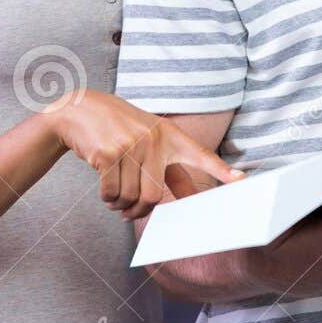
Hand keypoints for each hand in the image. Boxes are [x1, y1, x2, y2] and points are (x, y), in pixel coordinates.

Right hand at [46, 91, 242, 219]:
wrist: (80, 110)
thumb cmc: (118, 128)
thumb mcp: (147, 138)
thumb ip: (168, 167)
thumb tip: (190, 198)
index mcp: (169, 135)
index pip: (200, 155)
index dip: (221, 170)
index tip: (241, 181)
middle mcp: (154, 138)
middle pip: (155, 196)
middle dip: (139, 211)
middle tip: (129, 212)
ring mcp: (131, 144)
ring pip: (132, 197)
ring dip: (120, 205)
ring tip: (115, 198)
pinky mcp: (108, 153)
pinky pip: (112, 193)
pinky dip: (107, 199)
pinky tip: (105, 191)